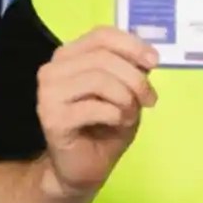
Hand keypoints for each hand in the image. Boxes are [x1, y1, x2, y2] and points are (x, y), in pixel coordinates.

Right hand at [35, 26, 158, 201]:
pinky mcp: (51, 118)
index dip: (132, 45)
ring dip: (126, 98)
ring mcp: (48, 94)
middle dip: (135, 78)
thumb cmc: (105, 126)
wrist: (83, 168)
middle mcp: (53, 69)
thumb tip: (146, 55)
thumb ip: (132, 68)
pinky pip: (94, 107)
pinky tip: (119, 123)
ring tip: (131, 114)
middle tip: (149, 99)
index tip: (154, 62)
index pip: (102, 35)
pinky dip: (116, 114)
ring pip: (99, 80)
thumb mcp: (127, 90)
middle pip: (103, 57)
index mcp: (70, 55)